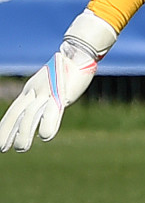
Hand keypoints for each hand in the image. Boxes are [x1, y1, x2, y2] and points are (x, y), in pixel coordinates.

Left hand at [0, 10, 116, 151]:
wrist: (79, 53)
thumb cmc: (69, 69)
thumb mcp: (52, 84)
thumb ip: (46, 97)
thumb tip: (44, 108)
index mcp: (32, 90)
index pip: (14, 110)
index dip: (6, 126)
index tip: (0, 141)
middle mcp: (35, 91)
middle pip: (17, 114)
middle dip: (8, 132)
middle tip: (2, 149)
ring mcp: (47, 93)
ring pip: (31, 115)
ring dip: (24, 133)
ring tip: (20, 148)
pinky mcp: (61, 94)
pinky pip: (52, 112)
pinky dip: (48, 125)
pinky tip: (45, 137)